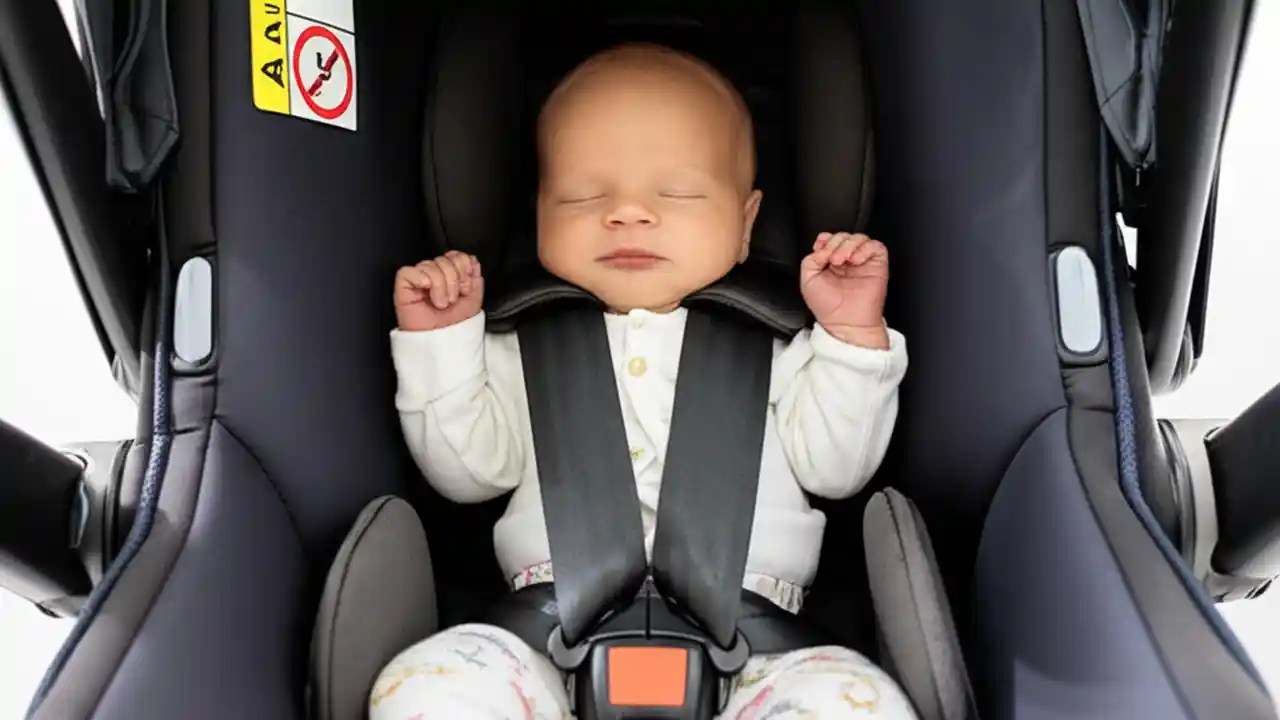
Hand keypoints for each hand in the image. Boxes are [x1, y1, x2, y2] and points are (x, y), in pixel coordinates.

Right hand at [394, 251, 483, 331]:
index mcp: (449, 275)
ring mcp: (418, 280)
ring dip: (440, 286)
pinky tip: (428, 293)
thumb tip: (472, 260)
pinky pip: (409, 271)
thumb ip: (475, 276)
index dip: (463, 266)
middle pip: (444, 259)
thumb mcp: (474, 298)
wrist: (444, 342)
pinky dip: (421, 280)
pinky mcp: (404, 287)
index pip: (455, 255)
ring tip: (441, 303)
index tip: (465, 286)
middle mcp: (433, 276)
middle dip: (454, 280)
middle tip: (453, 299)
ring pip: (429, 265)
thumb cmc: (455, 324)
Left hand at [800, 232, 889, 348]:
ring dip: (848, 245)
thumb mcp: (807, 280)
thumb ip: (810, 260)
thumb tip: (822, 248)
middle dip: (835, 243)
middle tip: (832, 259)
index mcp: (830, 262)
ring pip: (859, 238)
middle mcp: (847, 260)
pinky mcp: (878, 265)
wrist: (846, 322)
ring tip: (843, 260)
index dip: (826, 239)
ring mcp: (863, 262)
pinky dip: (865, 249)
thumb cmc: (828, 306)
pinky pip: (875, 246)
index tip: (820, 248)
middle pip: (843, 236)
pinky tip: (856, 261)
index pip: (830, 239)